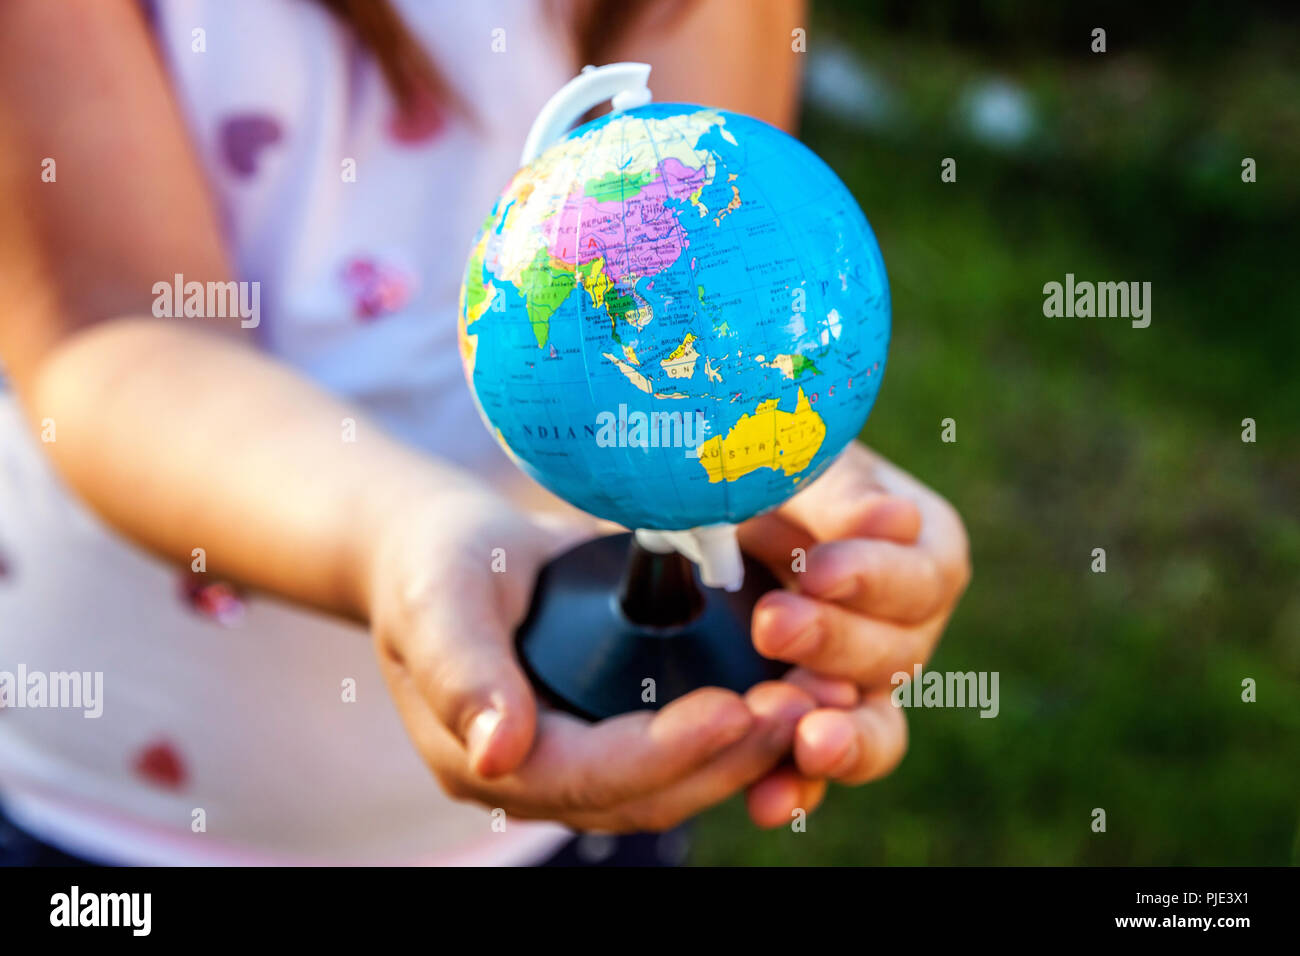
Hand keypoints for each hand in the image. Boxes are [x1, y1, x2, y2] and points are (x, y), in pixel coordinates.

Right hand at [367, 489, 816, 831]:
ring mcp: (577, 761)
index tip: (736, 708)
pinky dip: (738, 733)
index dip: (667, 752)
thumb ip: (464, 669)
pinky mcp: (611, 733)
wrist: (443, 551)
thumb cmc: (437, 562)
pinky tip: (790, 693)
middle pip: (646, 793)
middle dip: (729, 757)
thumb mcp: (442, 598)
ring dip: (748, 752)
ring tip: (815, 702)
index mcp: (485, 756)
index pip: (591, 776)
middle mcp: (537, 777)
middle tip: (801, 706)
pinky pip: (682, 754)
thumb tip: (497, 752)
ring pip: (675, 784)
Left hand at [738, 443, 970, 825]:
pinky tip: (770, 800)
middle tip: (770, 624)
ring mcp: (866, 686)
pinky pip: (815, 768)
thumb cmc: (768, 465)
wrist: (710, 512)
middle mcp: (907, 625)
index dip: (875, 578)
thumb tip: (892, 522)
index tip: (819, 570)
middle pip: (897, 651)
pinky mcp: (816, 728)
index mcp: (922, 549)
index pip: (922, 573)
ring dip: (842, 735)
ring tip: (805, 738)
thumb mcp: (803, 458)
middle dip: (835, 642)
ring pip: (875, 725)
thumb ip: (842, 491)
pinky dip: (796, 786)